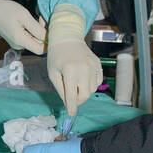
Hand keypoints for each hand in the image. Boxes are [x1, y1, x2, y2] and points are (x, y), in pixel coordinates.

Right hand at [0, 0, 46, 53]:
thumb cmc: (6, 10)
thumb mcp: (24, 16)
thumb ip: (37, 29)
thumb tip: (49, 37)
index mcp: (21, 41)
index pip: (41, 50)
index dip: (48, 41)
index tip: (49, 28)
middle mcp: (19, 46)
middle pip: (39, 45)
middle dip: (44, 33)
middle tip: (42, 19)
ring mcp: (17, 44)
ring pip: (35, 41)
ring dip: (39, 31)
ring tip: (37, 19)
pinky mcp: (17, 40)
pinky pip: (29, 38)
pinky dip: (33, 31)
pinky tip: (30, 22)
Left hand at [46, 3, 102, 117]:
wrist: (68, 38)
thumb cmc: (57, 57)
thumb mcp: (53, 74)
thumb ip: (61, 90)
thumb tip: (69, 104)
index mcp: (70, 71)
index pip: (72, 95)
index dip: (72, 107)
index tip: (71, 114)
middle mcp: (84, 69)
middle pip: (85, 95)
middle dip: (78, 100)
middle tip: (72, 99)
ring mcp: (93, 66)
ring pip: (92, 89)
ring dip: (84, 92)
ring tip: (76, 85)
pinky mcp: (98, 64)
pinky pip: (98, 82)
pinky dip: (91, 84)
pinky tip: (83, 78)